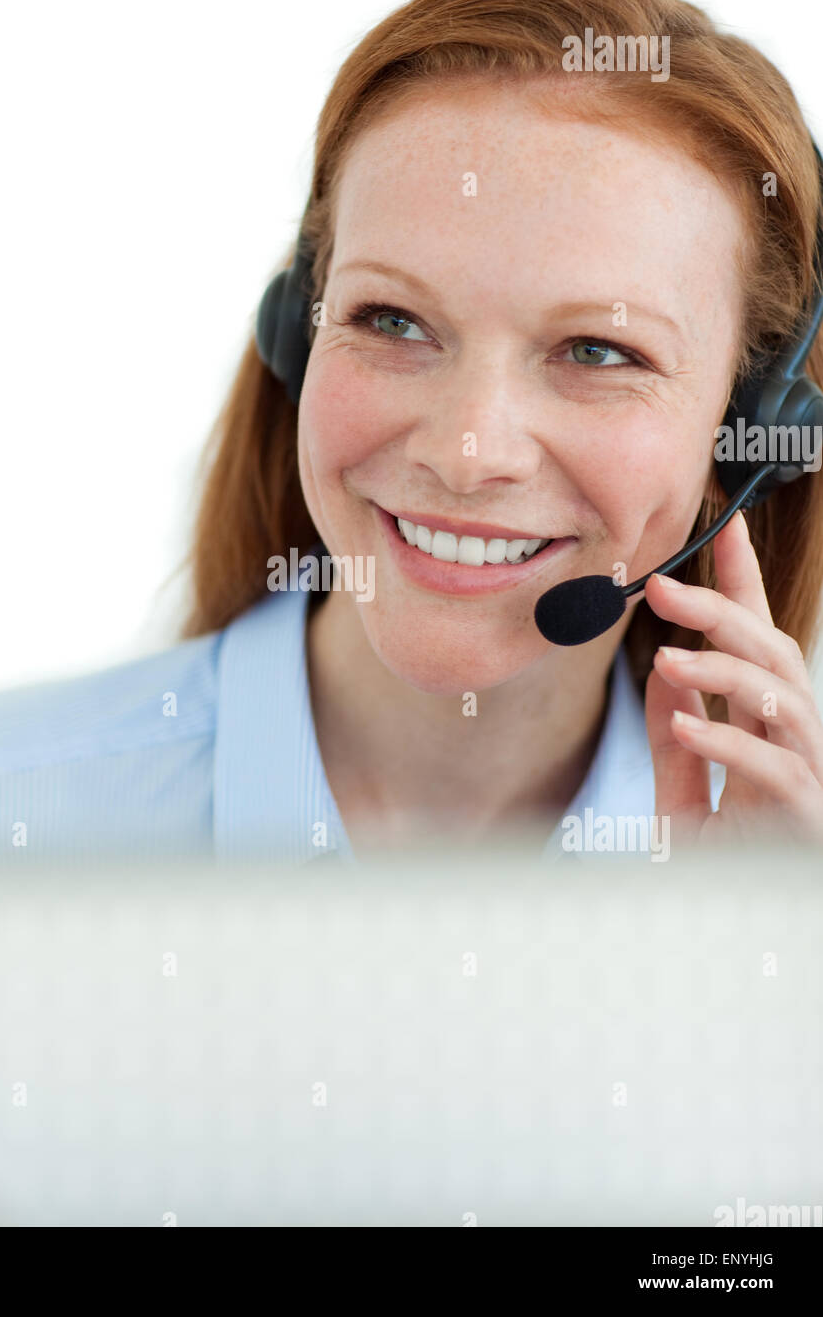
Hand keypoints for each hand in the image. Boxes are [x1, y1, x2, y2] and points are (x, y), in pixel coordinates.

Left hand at [644, 509, 822, 846]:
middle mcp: (796, 744)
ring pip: (784, 700)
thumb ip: (679, 742)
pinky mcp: (804, 820)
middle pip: (774, 656)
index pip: (758, 641)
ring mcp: (807, 779)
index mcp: (767, 731)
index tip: (724, 524)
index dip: (744, 582)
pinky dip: (729, 742)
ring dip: (726, 672)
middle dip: (723, 612)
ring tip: (670, 660)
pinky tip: (686, 723)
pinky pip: (774, 769)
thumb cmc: (725, 871)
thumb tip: (662, 678)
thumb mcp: (685, 798)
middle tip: (663, 586)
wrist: (739, 945)